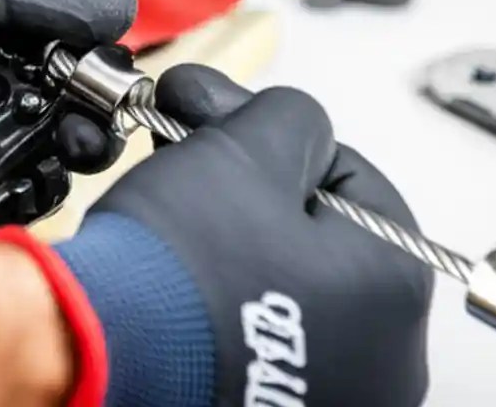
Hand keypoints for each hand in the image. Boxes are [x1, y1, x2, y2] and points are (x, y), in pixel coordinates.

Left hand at [0, 0, 135, 160]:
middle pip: (44, 108)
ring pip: (3, 153)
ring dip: (37, 161)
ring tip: (56, 158)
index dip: (95, 70)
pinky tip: (3, 188)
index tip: (112, 90)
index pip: (64, 44)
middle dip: (77, 125)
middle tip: (84, 134)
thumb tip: (120, 9)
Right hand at [52, 64, 433, 406]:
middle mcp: (383, 356)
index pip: (351, 179)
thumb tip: (289, 121)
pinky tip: (183, 286)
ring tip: (180, 231)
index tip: (225, 132)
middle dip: (256, 196)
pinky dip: (225, 308)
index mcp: (394, 283)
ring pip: (289, 289)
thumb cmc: (181, 262)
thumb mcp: (244, 148)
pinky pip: (258, 339)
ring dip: (238, 248)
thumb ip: (288, 116)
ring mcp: (333, 393)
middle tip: (196, 171)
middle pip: (319, 238)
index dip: (280, 145)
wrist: (101, 347)